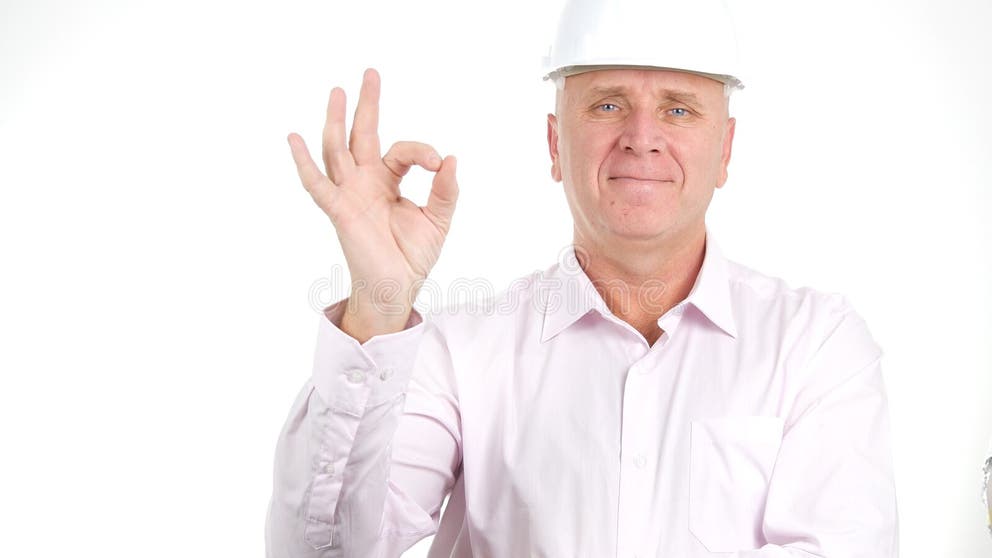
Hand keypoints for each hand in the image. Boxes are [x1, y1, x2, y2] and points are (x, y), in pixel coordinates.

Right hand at [287, 69, 458, 340]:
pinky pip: (317, 184)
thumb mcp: (438, 219)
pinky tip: (295, 138)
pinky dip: (304, 162)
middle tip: (371, 73)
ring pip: (338, 149)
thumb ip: (446, 190)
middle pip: (362, 135)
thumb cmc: (413, 256)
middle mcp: (366, 181)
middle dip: (366, 104)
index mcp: (388, 180)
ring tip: (337, 91)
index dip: (421, 151)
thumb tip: (451, 159)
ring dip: (337, 120)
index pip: (402, 151)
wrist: (396, 288)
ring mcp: (349, 194)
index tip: (437, 163)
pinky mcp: (339, 211)